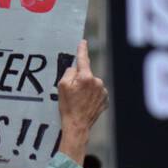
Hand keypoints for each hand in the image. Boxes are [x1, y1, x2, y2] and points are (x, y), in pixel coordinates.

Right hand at [56, 39, 107, 165]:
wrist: (78, 125)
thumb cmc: (68, 106)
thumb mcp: (62, 86)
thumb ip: (69, 73)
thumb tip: (75, 68)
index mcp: (86, 77)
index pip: (83, 59)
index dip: (82, 49)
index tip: (83, 42)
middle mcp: (97, 82)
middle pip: (86, 74)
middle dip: (80, 79)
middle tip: (74, 92)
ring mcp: (103, 91)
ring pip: (92, 83)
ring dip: (87, 88)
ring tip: (80, 100)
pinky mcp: (105, 99)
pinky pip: (97, 92)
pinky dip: (92, 95)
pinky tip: (86, 104)